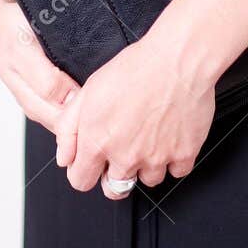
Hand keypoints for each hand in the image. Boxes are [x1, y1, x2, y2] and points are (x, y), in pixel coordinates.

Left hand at [54, 30, 215, 197]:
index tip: (92, 161)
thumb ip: (69, 127)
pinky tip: (171, 136)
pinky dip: (175, 158)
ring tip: (150, 136)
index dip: (84, 171)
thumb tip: (64, 157)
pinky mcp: (183, 154)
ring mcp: (156, 159)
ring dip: (147, 164)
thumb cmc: (136, 67)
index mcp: (98, 142)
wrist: (177, 58)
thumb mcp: (90, 89)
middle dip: (115, 175)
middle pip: (115, 189)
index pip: (81, 181)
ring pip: (148, 180)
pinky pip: (177, 171)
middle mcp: (125, 157)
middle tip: (123, 150)